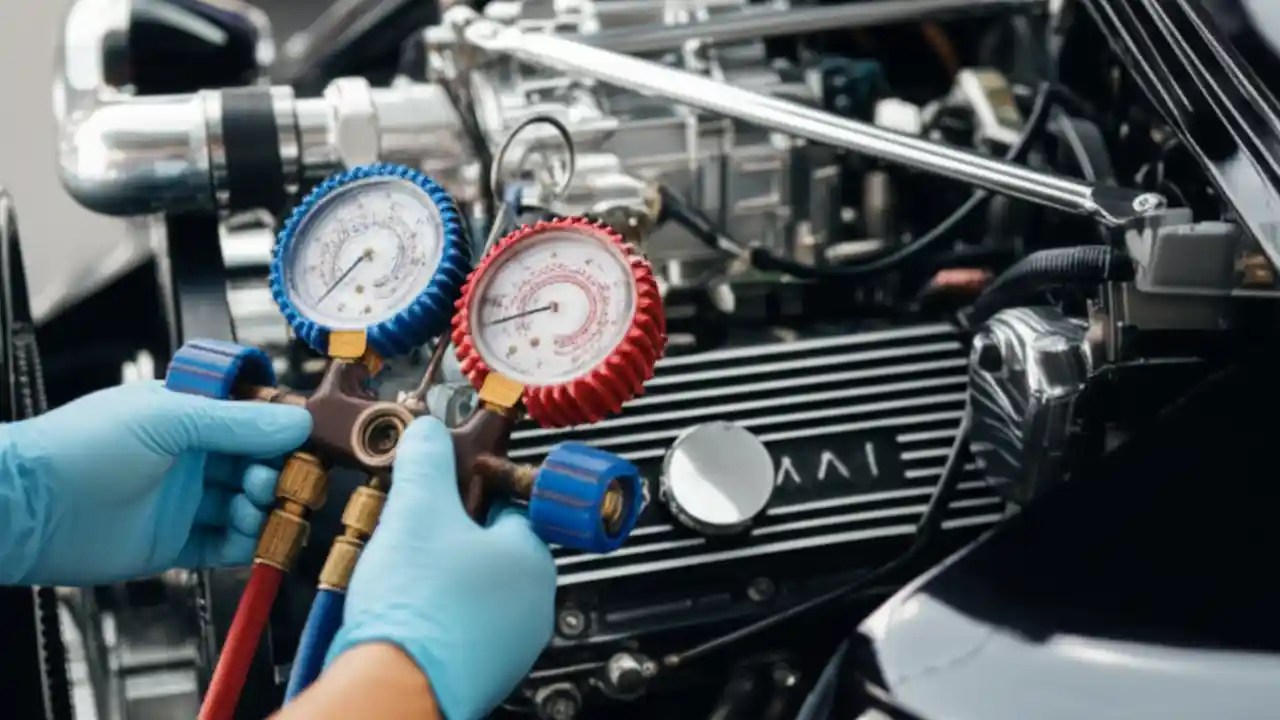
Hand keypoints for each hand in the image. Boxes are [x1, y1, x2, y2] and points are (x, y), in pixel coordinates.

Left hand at [0, 381, 311, 585]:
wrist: (28, 509)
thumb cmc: (79, 448)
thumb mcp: (169, 419)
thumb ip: (238, 422)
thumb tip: (296, 421)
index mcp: (189, 413)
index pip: (255, 416)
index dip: (283, 428)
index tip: (308, 438)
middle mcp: (191, 454)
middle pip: (259, 462)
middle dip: (279, 470)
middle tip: (283, 479)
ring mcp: (185, 498)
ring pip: (249, 504)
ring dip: (264, 506)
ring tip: (256, 506)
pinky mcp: (177, 541)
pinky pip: (228, 544)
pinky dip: (247, 543)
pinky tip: (250, 537)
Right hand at [325, 418, 555, 719]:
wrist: (393, 688)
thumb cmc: (417, 610)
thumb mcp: (416, 510)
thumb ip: (426, 461)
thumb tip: (430, 434)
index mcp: (531, 556)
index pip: (507, 505)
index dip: (466, 495)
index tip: (440, 497)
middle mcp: (533, 603)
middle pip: (489, 550)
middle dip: (449, 542)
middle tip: (412, 541)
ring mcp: (512, 643)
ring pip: (476, 593)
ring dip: (443, 582)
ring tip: (407, 582)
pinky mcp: (484, 672)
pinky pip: (463, 631)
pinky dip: (438, 620)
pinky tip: (410, 617)